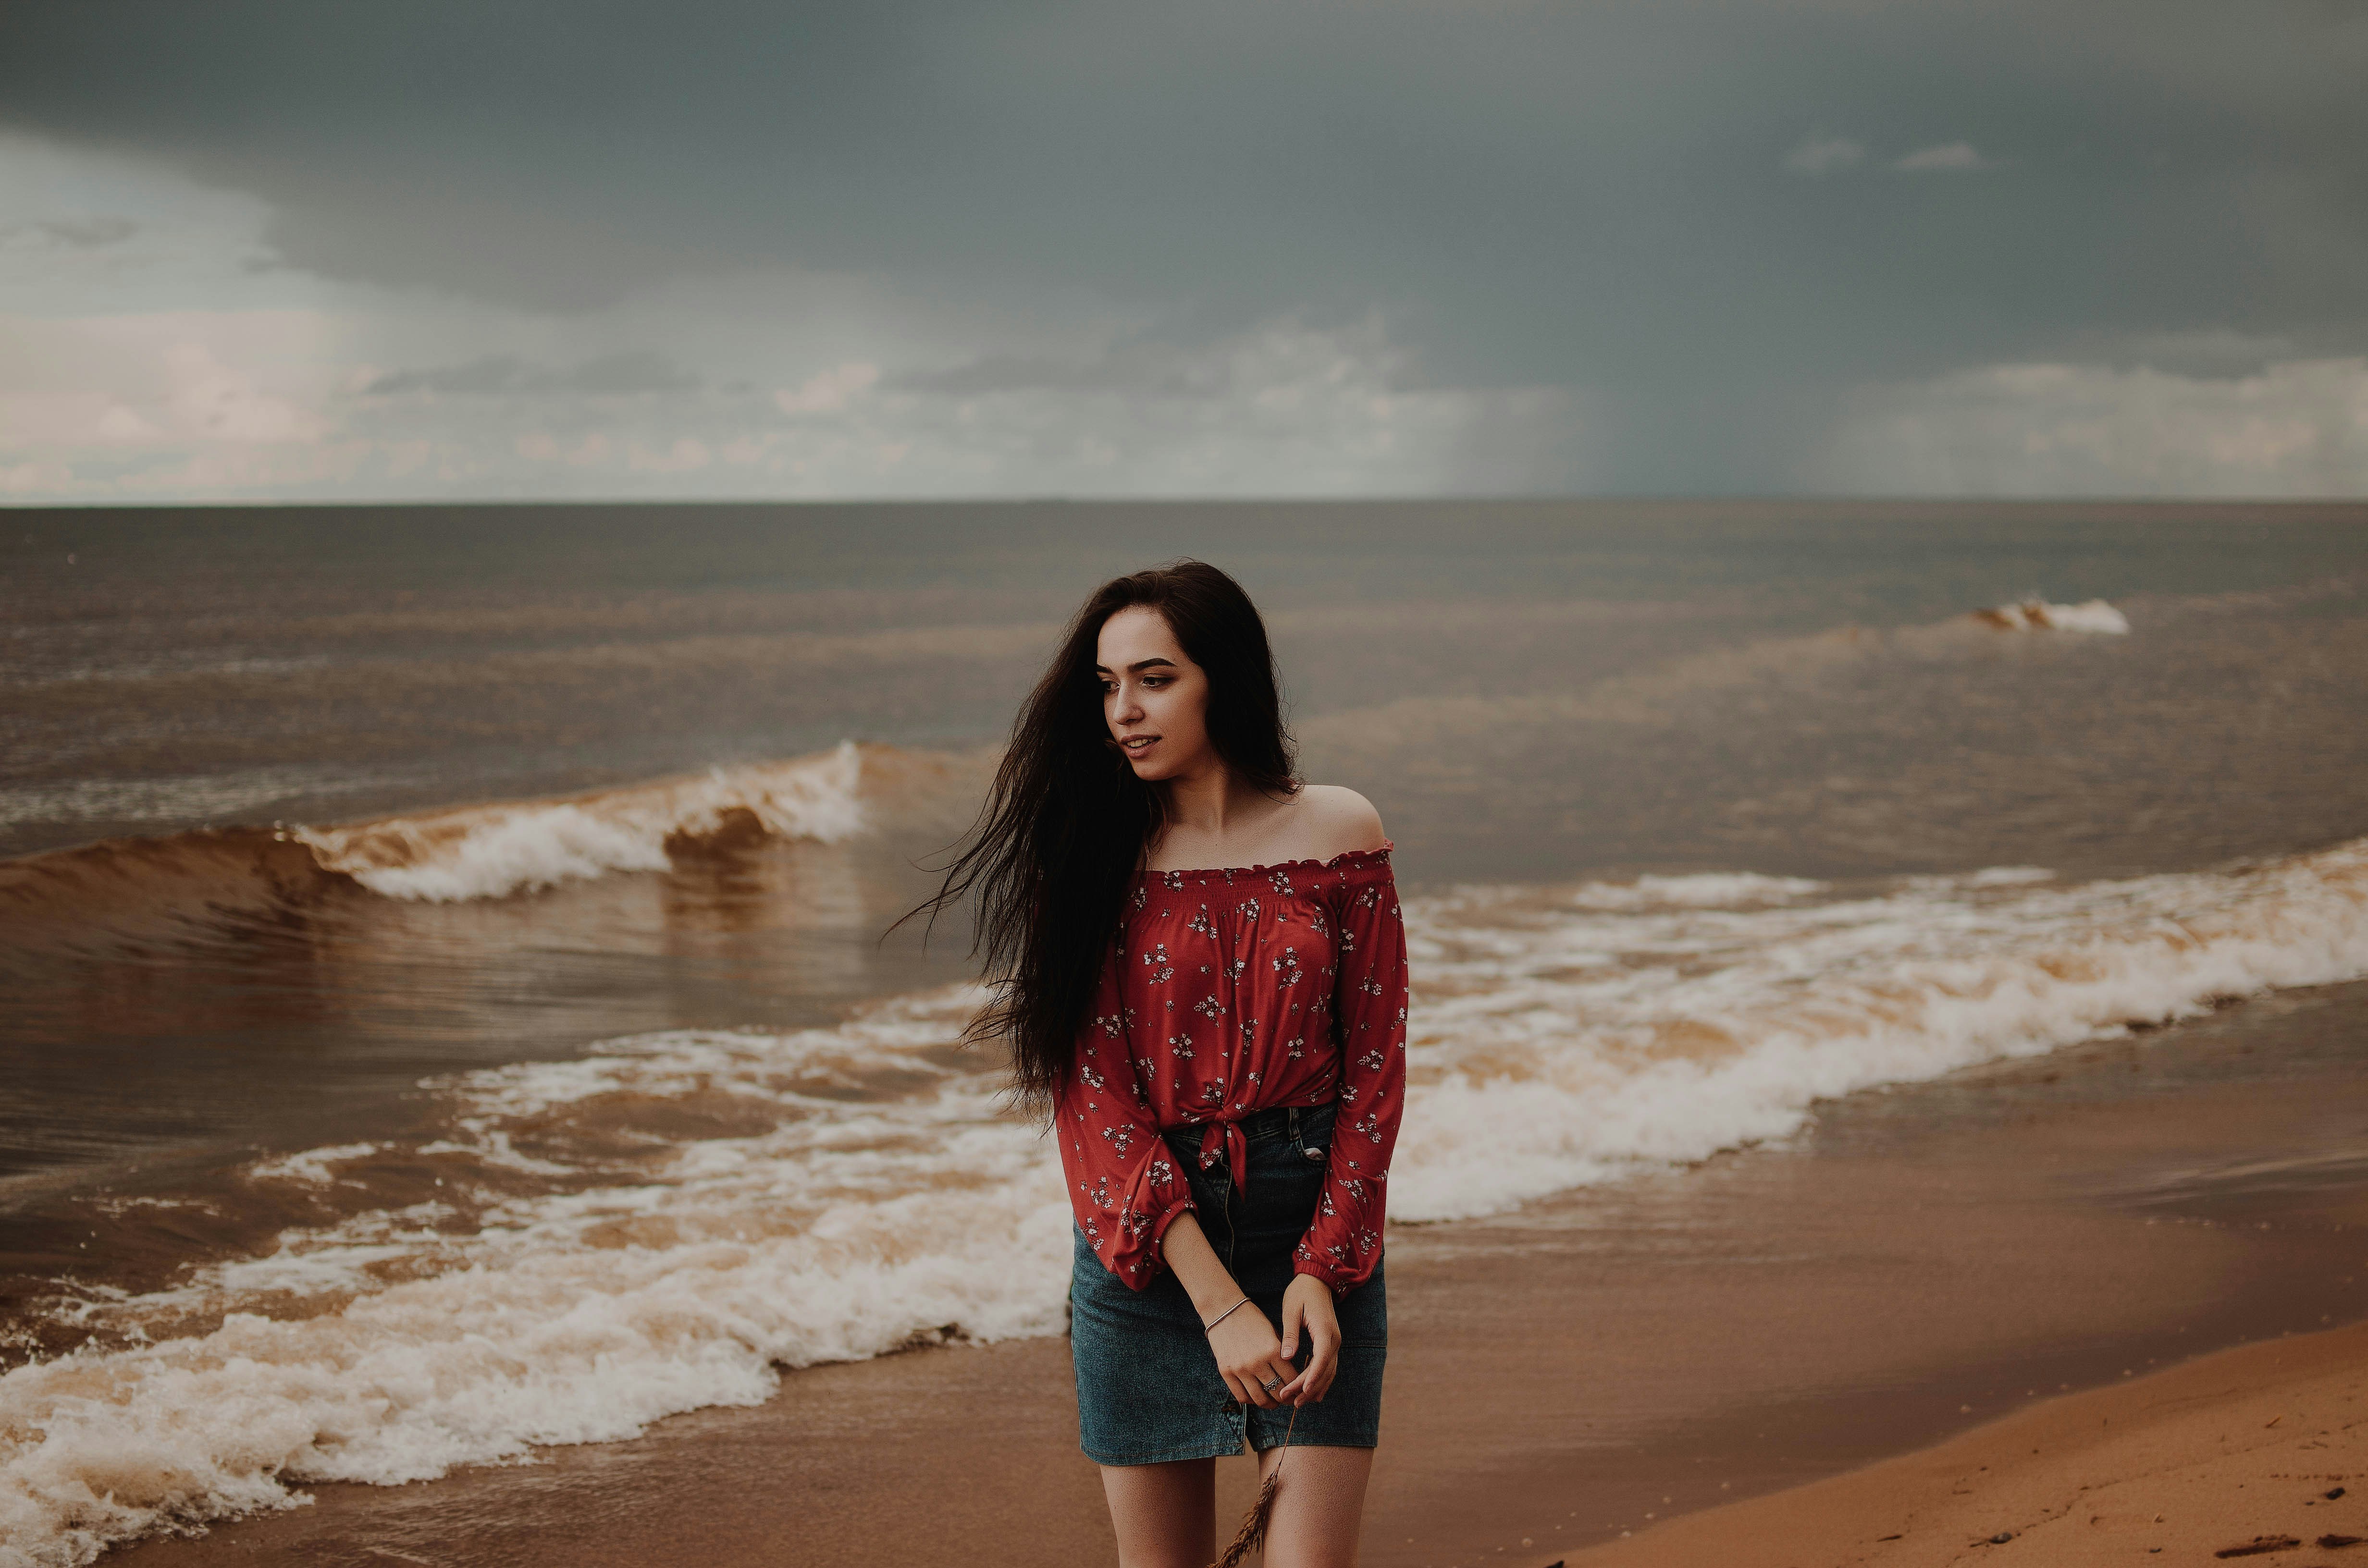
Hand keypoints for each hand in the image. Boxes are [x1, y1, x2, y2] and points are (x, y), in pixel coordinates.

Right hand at [1206, 1299, 1298, 1409]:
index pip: (1291, 1379)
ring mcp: (1240, 1369)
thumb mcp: (1273, 1334)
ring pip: (1260, 1399)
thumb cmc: (1252, 1320)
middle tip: (1288, 1399)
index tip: (1298, 1390)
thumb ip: (1282, 1355)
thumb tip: (1292, 1378)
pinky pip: (1242, 1396)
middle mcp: (1257, 1362)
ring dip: (1270, 1404)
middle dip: (1286, 1399)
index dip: (1297, 1388)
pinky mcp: (1226, 1372)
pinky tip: (1256, 1396)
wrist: (1224, 1310)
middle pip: (1278, 1392)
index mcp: (1273, 1350)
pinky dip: (1251, 1400)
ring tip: (1273, 1402)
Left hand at [1274, 1274, 1340, 1405]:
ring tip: (1298, 1402)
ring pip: (1329, 1372)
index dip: (1310, 1377)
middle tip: (1290, 1401)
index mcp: (1325, 1331)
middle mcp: (1334, 1339)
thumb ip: (1290, 1334)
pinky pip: (1329, 1367)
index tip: (1298, 1390)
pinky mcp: (1330, 1343)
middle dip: (1309, 1388)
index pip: (1321, 1360)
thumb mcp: (1291, 1310)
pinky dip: (1321, 1381)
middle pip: (1325, 1370)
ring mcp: (1334, 1342)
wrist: (1316, 1280)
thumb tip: (1286, 1357)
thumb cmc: (1301, 1292)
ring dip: (1315, 1388)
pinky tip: (1313, 1393)